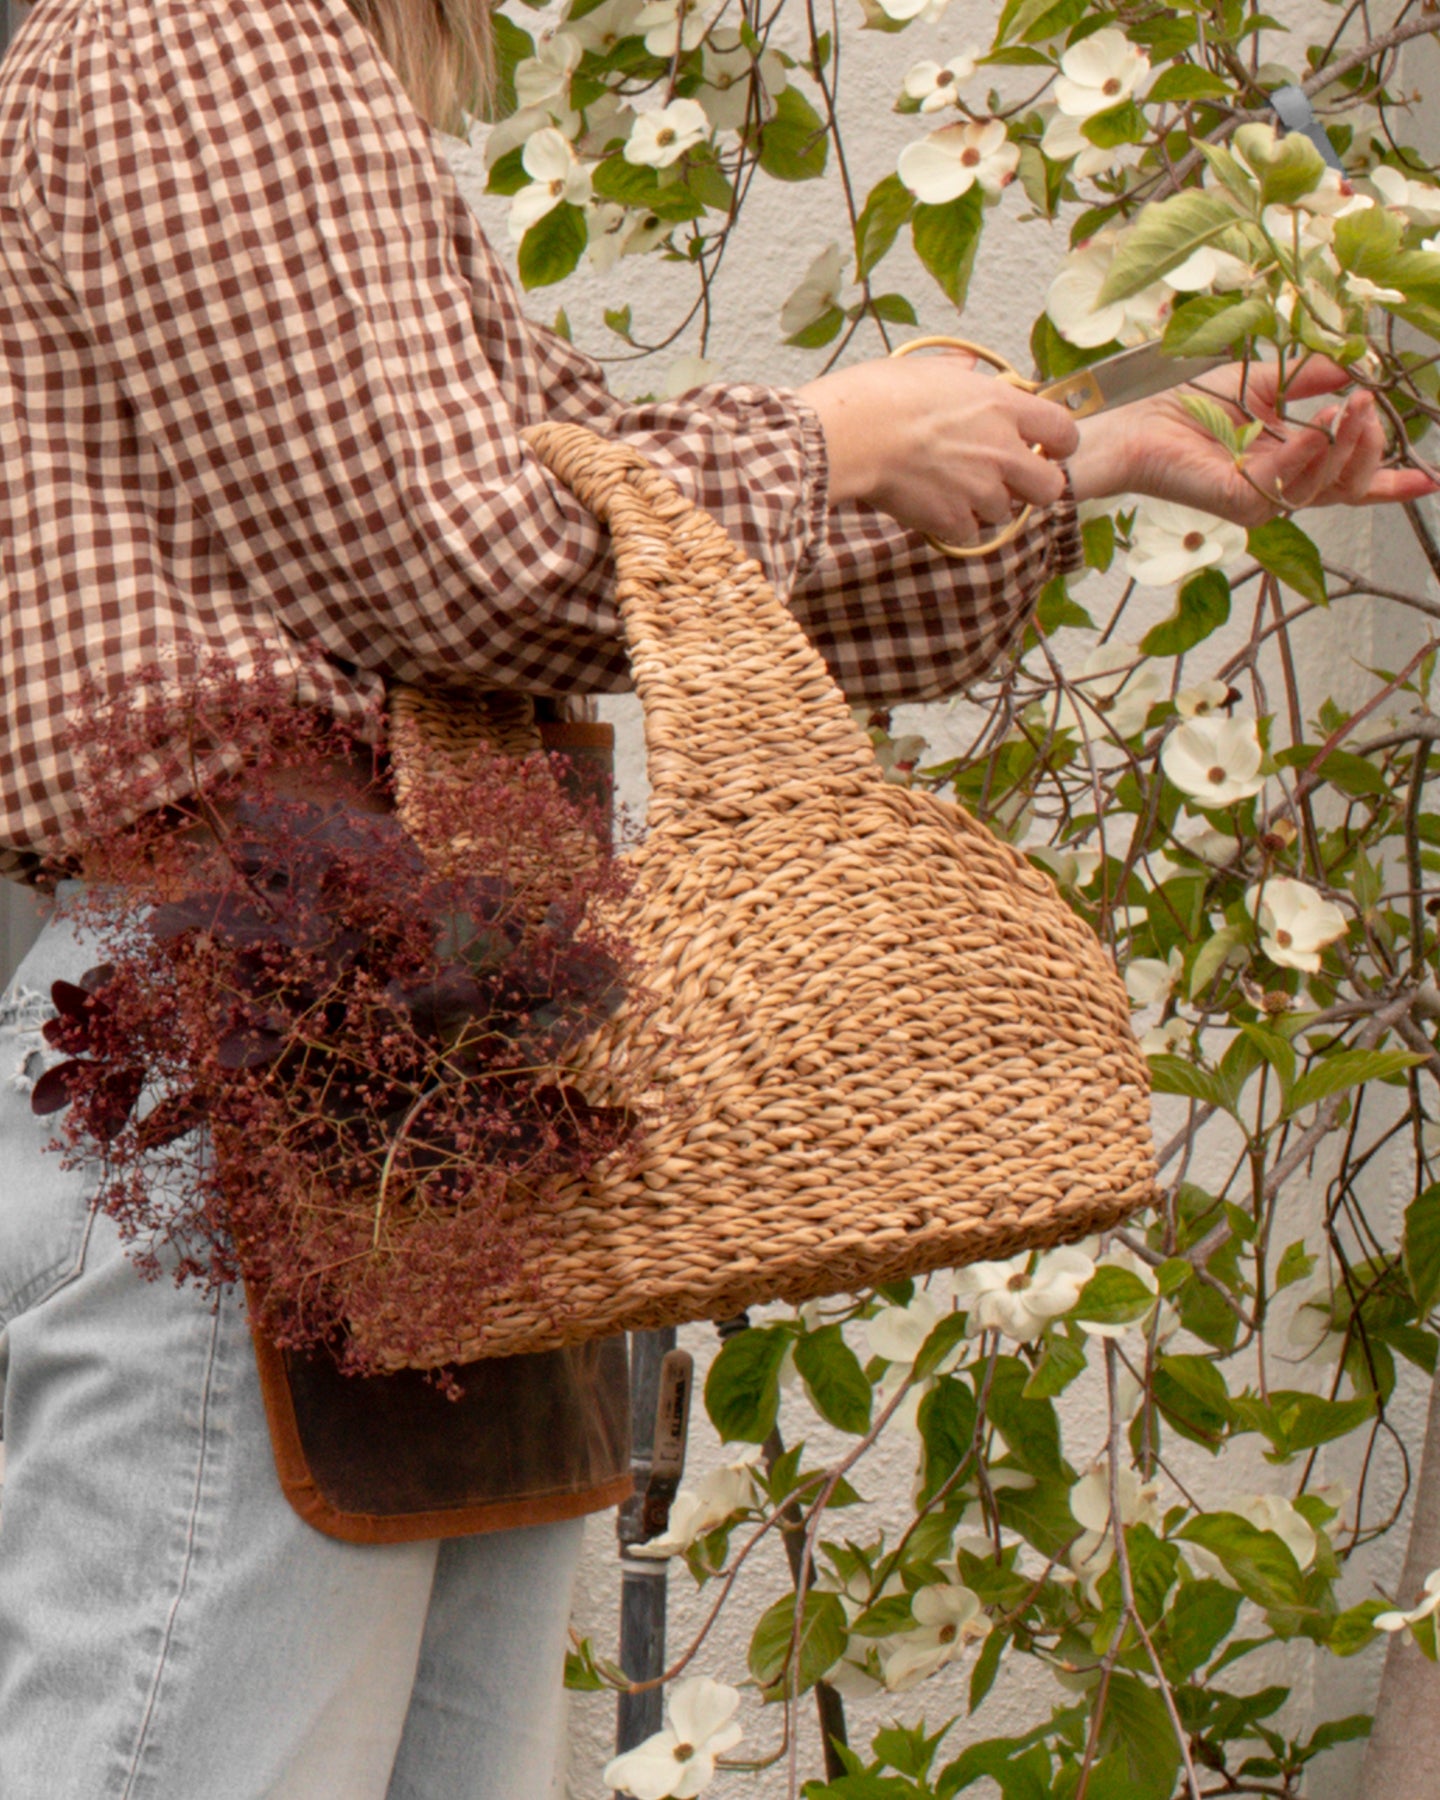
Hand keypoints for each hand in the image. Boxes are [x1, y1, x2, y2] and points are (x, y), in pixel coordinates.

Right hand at [798, 352, 1080, 543]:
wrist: (849, 436)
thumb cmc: (880, 396)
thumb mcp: (926, 368)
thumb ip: (959, 370)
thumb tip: (967, 365)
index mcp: (1002, 406)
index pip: (1063, 430)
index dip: (1061, 442)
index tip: (1049, 446)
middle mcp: (1001, 451)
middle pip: (1049, 487)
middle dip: (1034, 486)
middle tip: (1010, 479)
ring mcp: (979, 490)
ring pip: (1003, 511)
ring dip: (985, 504)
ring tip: (952, 487)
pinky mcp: (952, 520)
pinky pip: (968, 531)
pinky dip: (953, 523)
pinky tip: (932, 505)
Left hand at [1068, 356, 1438, 522]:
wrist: (1139, 424)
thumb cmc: (1190, 408)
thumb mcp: (1264, 383)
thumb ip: (1312, 378)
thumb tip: (1355, 367)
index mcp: (1293, 466)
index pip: (1350, 483)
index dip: (1390, 484)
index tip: (1428, 479)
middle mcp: (1283, 490)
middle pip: (1349, 484)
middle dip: (1371, 446)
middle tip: (1367, 405)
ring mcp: (1263, 501)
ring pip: (1326, 483)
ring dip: (1346, 441)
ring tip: (1352, 405)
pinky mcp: (1240, 501)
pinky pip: (1288, 478)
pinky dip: (1309, 448)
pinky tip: (1319, 421)